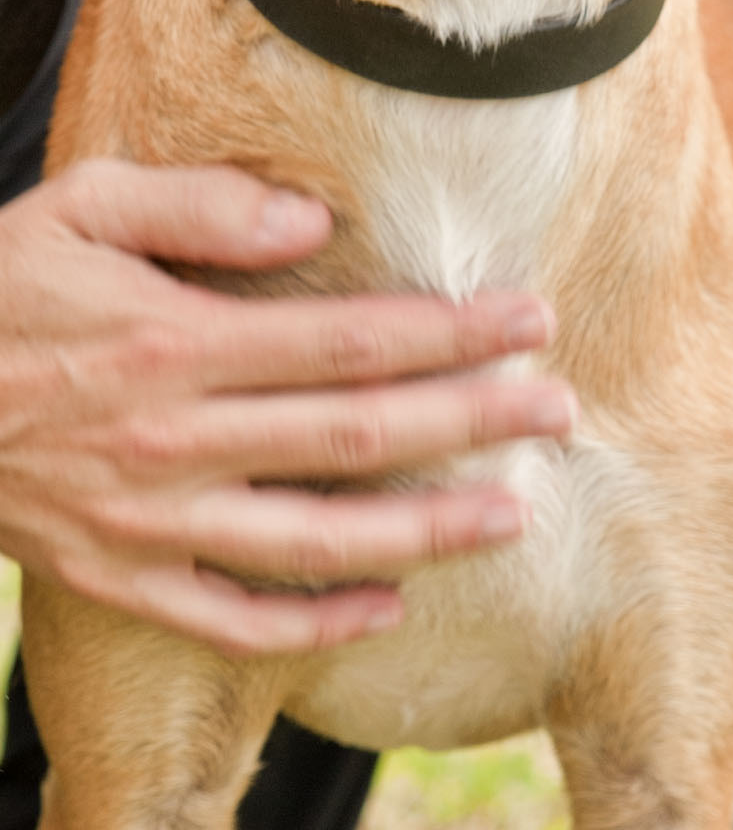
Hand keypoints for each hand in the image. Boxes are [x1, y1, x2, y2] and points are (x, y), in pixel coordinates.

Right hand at [0, 162, 577, 656]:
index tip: (530, 322)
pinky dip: (318, 623)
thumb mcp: (75, 208)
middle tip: (561, 412)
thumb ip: (196, 206)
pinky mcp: (123, 581)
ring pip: (318, 539)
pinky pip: (238, 622)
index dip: (449, 334)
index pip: (347, 340)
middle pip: (357, 436)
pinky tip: (391, 603)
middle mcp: (173, 439)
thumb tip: (314, 220)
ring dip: (427, 529)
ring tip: (515, 512)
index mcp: (173, 341)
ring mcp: (151, 523)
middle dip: (472, 423)